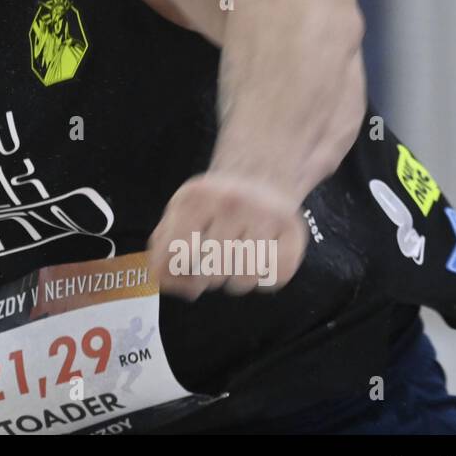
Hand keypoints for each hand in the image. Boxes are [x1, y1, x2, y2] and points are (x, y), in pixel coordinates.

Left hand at [146, 172, 307, 300]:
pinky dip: (263, 279)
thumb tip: (161, 281)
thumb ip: (162, 248)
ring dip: (235, 279)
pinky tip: (258, 258)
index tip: (186, 268)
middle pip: (211, 273)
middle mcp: (232, 203)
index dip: (178, 273)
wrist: (259, 175)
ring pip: (242, 281)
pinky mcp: (293, 234)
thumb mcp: (180, 212)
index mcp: (197, 198)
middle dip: (208, 276)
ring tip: (235, 256)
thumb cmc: (213, 203)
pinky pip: (272, 280)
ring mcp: (265, 217)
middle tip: (214, 256)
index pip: (178, 256)